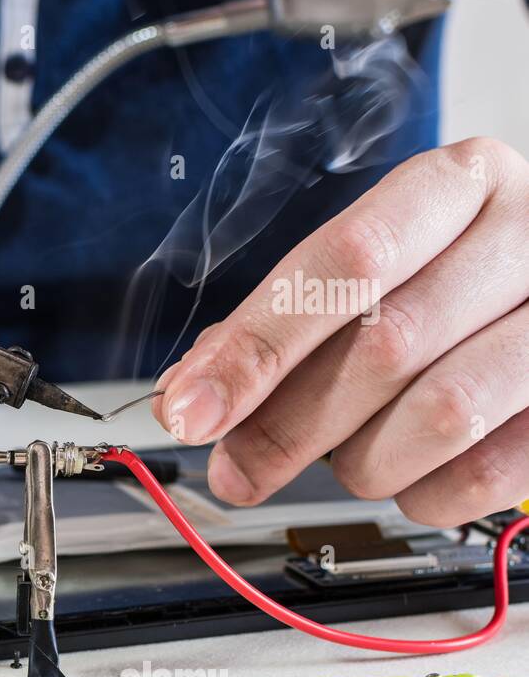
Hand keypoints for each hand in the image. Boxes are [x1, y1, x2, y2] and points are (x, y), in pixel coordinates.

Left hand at [154, 137, 528, 526]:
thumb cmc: (450, 278)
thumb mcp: (378, 266)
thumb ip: (284, 320)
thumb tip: (194, 393)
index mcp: (460, 184)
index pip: (346, 261)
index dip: (257, 345)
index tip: (192, 409)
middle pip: (385, 345)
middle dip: (285, 425)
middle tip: (237, 467)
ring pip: (441, 415)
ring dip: (364, 460)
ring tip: (348, 457)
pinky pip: (485, 475)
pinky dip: (423, 493)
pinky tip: (407, 473)